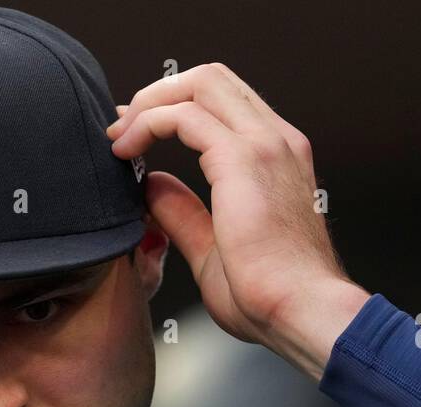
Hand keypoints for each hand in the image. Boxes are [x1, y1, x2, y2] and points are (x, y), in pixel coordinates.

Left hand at [107, 63, 368, 377]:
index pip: (223, 105)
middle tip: (121, 128)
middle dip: (157, 95)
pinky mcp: (242, 158)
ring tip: (119, 138)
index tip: (134, 134)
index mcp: (277, 159)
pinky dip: (148, 124)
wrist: (301, 311)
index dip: (173, 109)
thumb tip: (153, 186)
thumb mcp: (214, 249)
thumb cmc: (268, 297)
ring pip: (198, 84)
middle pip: (210, 80)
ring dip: (150, 104)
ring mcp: (264, 144)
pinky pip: (184, 116)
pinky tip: (126, 151)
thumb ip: (185, 214)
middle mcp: (276, 141)